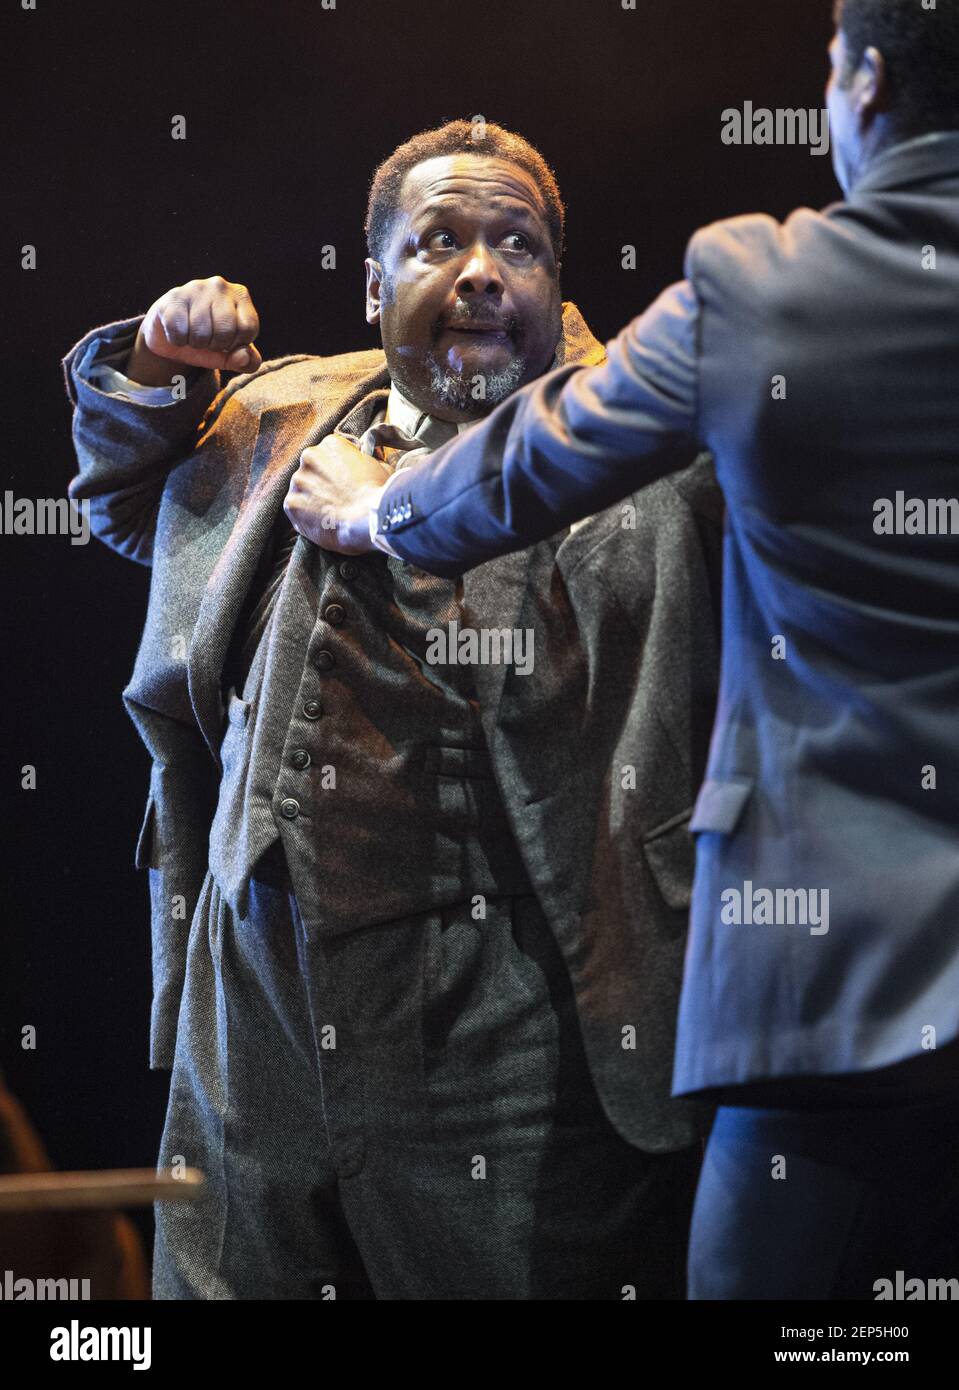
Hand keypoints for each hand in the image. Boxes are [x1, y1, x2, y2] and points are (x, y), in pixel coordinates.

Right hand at [125, 275, 262, 384]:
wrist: (171, 334)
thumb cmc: (208, 341)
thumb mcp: (231, 354)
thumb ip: (247, 360)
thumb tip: (245, 357)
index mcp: (240, 295)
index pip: (248, 328)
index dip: (236, 344)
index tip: (227, 342)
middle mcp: (219, 286)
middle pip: (226, 330)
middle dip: (216, 345)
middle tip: (208, 341)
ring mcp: (195, 287)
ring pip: (201, 332)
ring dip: (196, 344)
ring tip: (194, 336)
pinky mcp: (174, 297)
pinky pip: (179, 331)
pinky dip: (178, 341)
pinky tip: (179, 332)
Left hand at [283, 434, 389, 552]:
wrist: (368, 519)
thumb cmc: (379, 494)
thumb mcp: (382, 467)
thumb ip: (369, 459)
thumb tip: (371, 458)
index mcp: (331, 444)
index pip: (330, 453)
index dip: (339, 469)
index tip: (347, 482)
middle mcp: (309, 456)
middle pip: (312, 469)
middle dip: (322, 482)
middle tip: (337, 499)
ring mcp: (298, 480)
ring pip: (302, 489)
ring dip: (312, 499)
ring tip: (330, 513)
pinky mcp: (291, 503)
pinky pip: (295, 508)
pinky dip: (305, 516)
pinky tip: (321, 523)